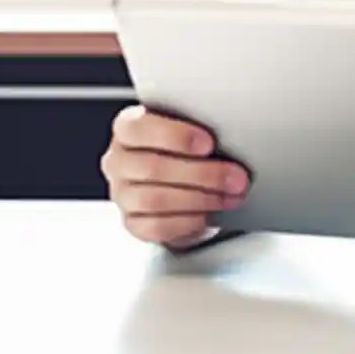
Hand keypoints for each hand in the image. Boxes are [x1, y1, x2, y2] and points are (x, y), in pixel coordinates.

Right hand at [101, 105, 250, 247]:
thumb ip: (198, 126)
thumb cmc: (186, 149)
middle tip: (236, 177)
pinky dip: (187, 221)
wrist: (182, 183)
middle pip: (152, 167)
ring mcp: (122, 194)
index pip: (139, 128)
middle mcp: (119, 161)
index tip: (208, 143)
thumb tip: (231, 134)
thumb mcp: (191, 129)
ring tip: (230, 196)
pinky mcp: (132, 223)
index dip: (175, 136)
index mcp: (127, 127)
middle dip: (201, 173)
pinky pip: (156, 226)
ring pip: (155, 199)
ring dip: (200, 199)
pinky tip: (208, 215)